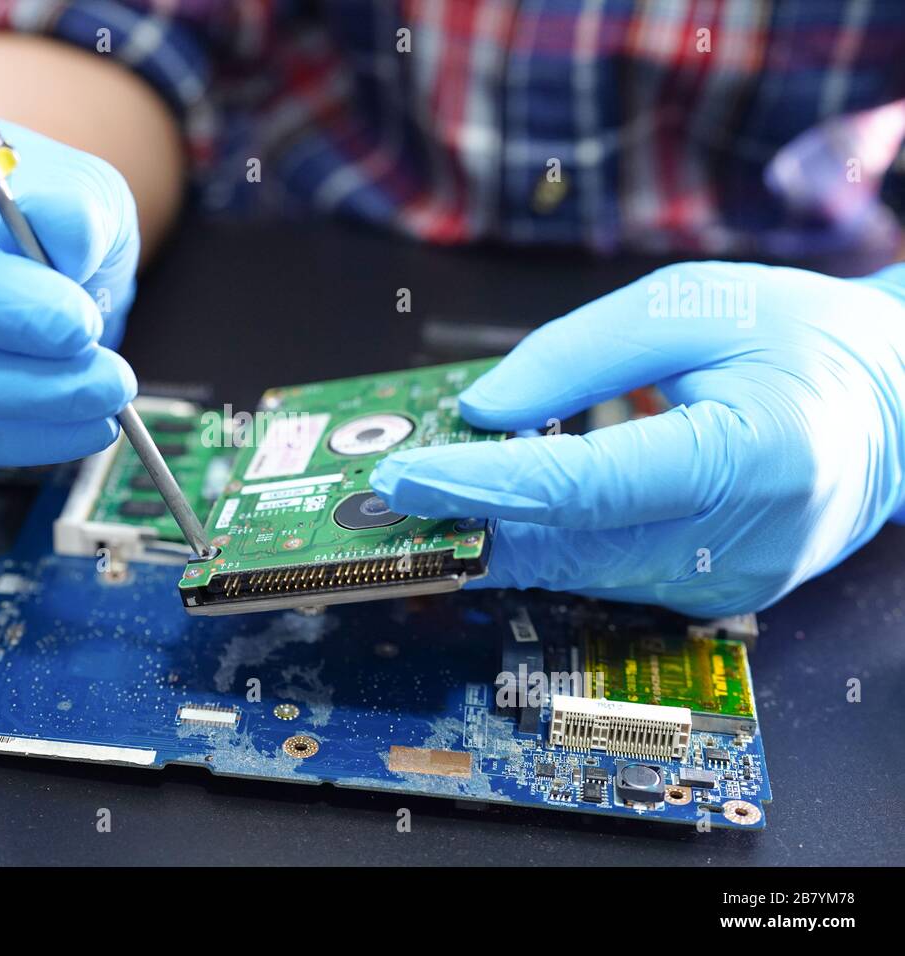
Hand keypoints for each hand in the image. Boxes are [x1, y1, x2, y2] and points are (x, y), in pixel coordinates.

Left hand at [371, 261, 904, 616]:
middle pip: (566, 549)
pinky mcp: (709, 599)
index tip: (403, 477)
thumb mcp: (691, 304)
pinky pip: (604, 572)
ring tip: (441, 487)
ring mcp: (726, 586)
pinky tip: (515, 502)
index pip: (585, 489)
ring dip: (501, 534)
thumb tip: (480, 411)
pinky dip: (551, 540)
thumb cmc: (800, 341)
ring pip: (576, 571)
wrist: (892, 408)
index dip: (481, 486)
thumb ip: (578, 355)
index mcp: (752, 459)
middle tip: (392, 495)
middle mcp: (740, 544)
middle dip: (468, 523)